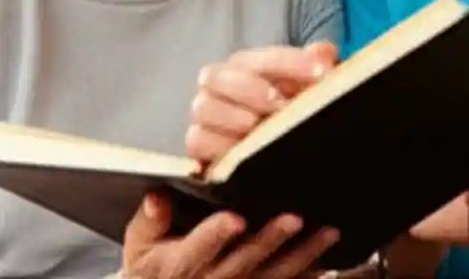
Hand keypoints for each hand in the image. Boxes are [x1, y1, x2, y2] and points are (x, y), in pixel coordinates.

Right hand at [121, 192, 340, 278]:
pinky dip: (308, 276)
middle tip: (293, 218)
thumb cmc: (153, 265)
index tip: (234, 218)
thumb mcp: (139, 243)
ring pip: (274, 276)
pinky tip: (329, 261)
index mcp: (181, 265)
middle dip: (270, 240)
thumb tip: (157, 197)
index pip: (198, 249)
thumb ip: (149, 220)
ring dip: (302, 255)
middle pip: (244, 261)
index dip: (215, 235)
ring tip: (326, 233)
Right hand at [186, 41, 338, 163]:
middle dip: (249, 88)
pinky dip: (213, 145)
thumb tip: (324, 52)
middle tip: (279, 102)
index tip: (320, 73)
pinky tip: (233, 152)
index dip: (289, 62)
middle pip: (215, 76)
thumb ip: (316, 68)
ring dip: (230, 115)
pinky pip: (196, 141)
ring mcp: (206, 116)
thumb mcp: (307, 90)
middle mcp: (218, 86)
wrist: (274, 149)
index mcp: (243, 67)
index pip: (259, 57)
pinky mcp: (199, 147)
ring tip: (256, 125)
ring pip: (203, 107)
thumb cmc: (288, 110)